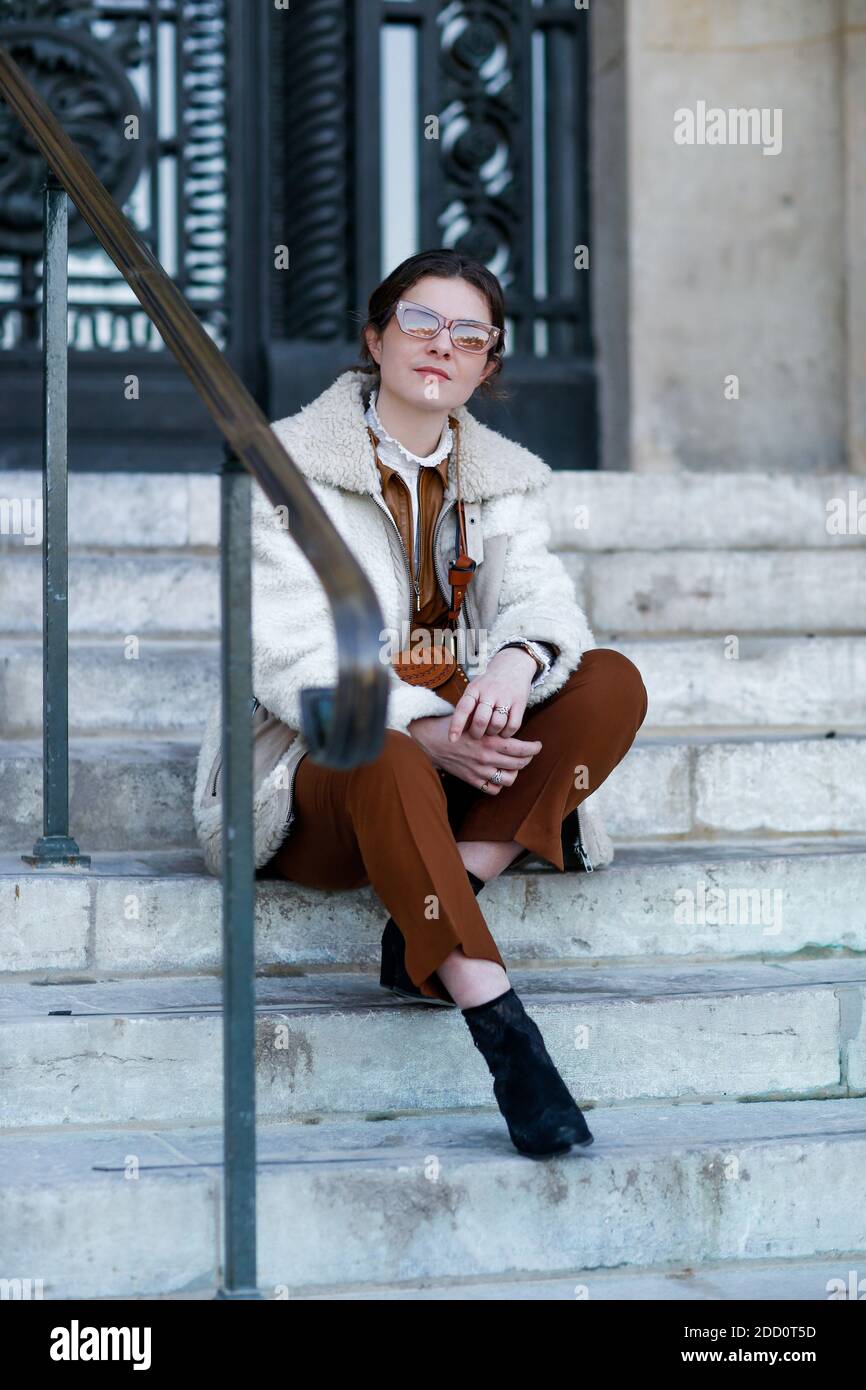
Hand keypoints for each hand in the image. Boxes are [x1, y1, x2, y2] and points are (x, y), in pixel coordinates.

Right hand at [408, 712, 541, 794]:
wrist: (430, 740)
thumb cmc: (454, 725)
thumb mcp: (474, 719)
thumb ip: (493, 724)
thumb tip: (511, 722)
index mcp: (489, 740)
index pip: (521, 748)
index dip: (534, 748)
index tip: (538, 745)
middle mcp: (486, 758)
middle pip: (519, 764)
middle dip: (528, 759)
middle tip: (528, 754)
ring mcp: (479, 771)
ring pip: (509, 779)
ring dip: (515, 772)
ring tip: (513, 765)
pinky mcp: (471, 780)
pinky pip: (493, 789)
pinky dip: (499, 784)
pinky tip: (498, 774)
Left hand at [448, 646, 537, 741]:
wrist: (513, 665)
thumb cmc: (489, 684)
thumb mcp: (474, 689)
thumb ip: (467, 707)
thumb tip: (460, 731)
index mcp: (474, 689)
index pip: (463, 709)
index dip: (456, 726)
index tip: (452, 740)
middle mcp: (490, 692)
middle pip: (480, 721)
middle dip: (477, 733)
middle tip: (477, 735)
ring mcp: (506, 698)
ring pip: (496, 725)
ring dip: (492, 733)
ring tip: (491, 730)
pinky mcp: (520, 703)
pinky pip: (513, 726)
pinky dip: (507, 733)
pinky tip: (503, 730)